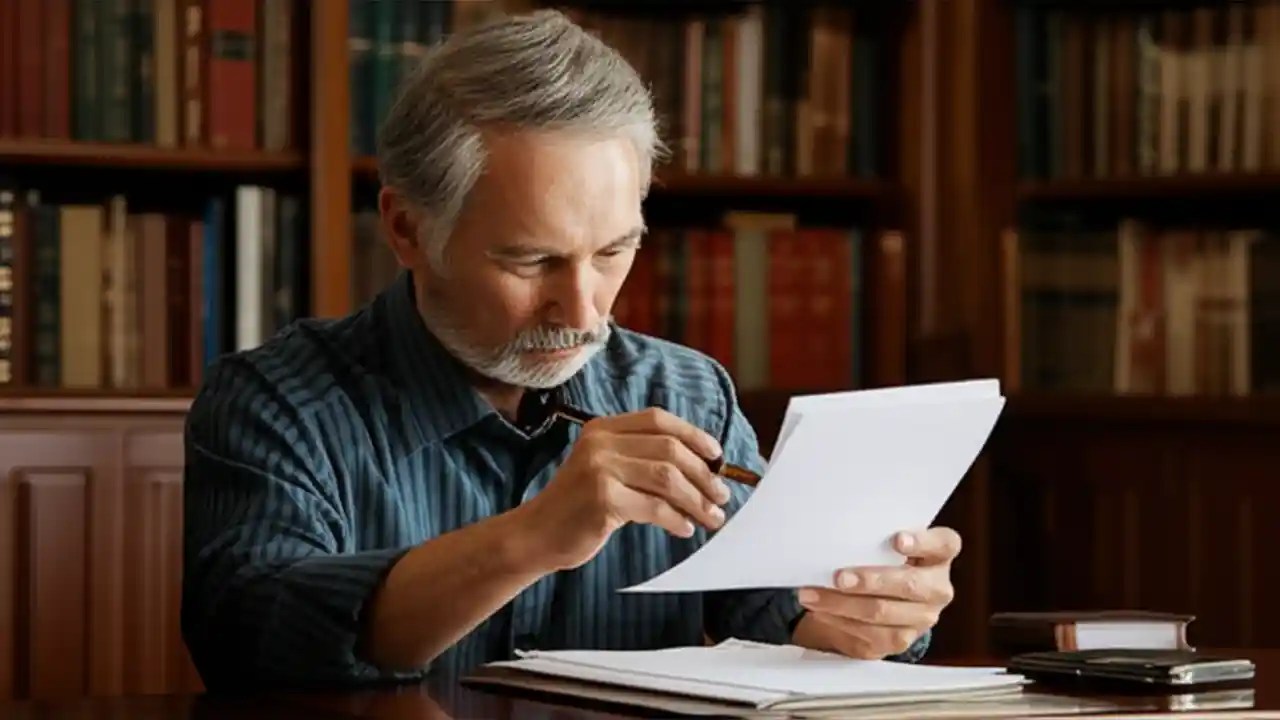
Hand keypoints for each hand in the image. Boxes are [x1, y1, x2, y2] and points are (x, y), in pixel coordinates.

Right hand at [519, 408, 730, 571]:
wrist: (536, 534)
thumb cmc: (577, 506)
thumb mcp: (605, 470)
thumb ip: (641, 462)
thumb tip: (701, 471)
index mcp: (603, 429)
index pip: (658, 420)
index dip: (693, 435)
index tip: (717, 456)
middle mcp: (601, 443)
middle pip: (669, 450)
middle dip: (703, 474)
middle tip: (721, 495)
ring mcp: (600, 469)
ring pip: (668, 479)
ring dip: (697, 500)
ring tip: (712, 517)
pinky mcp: (603, 500)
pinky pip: (655, 508)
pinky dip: (677, 519)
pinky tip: (685, 529)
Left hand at [795, 527, 960, 659]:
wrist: (883, 600)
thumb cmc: (882, 561)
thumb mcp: (884, 546)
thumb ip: (874, 540)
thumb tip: (836, 536)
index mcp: (939, 556)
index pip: (944, 544)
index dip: (922, 542)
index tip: (897, 540)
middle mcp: (937, 588)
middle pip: (909, 585)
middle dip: (870, 581)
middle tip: (839, 577)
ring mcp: (923, 617)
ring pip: (883, 613)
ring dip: (842, 604)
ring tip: (812, 596)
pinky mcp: (902, 640)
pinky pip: (871, 634)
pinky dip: (840, 621)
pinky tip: (821, 612)